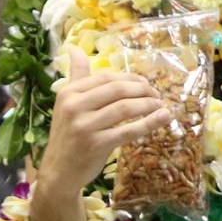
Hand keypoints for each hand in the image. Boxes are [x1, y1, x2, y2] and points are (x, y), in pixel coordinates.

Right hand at [37, 50, 169, 194]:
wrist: (59, 171)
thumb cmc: (67, 136)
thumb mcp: (66, 104)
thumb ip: (75, 76)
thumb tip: (74, 48)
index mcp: (68, 93)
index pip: (106, 77)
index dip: (130, 78)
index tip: (145, 84)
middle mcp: (74, 107)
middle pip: (118, 89)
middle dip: (143, 89)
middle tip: (157, 95)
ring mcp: (84, 126)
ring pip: (126, 107)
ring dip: (149, 105)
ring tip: (161, 106)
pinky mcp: (96, 144)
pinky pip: (129, 130)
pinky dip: (149, 123)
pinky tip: (162, 119)